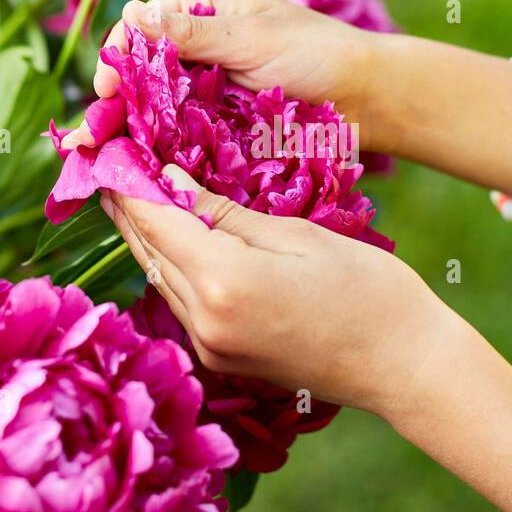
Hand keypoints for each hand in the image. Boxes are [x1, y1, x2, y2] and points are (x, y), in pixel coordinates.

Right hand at [64, 0, 384, 150]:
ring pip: (152, 109)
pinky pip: (178, 136)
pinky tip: (142, 172)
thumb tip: (131, 15)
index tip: (108, 92)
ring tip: (104, 164)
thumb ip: (192, 33)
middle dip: (113, 106)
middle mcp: (192, 46)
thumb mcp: (252, 39)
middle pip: (138, 75)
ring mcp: (202, 88)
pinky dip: (160, 151)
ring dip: (130, 135)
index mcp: (197, 8)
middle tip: (89, 142)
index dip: (118, 61)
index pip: (138, 31)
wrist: (367, 98)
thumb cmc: (316, 54)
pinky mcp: (215, 123)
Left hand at [101, 165, 443, 418]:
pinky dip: (169, 264)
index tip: (110, 145)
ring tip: (130, 189)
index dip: (127, 180)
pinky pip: (179, 302)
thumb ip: (227, 214)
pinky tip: (170, 236)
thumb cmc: (369, 291)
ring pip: (158, 278)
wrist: (405, 366)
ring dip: (143, 235)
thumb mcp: (298, 235)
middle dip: (124, 205)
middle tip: (107, 160)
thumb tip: (172, 184)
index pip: (155, 220)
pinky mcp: (221, 359)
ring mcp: (210, 347)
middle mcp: (204, 322)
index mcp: (224, 282)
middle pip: (146, 251)